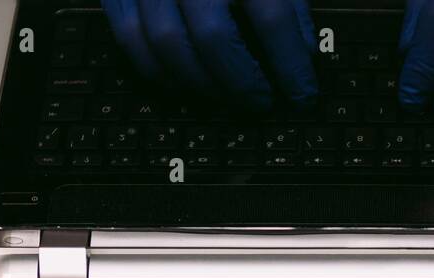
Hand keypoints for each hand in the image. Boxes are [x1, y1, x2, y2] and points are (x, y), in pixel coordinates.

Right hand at [101, 0, 318, 110]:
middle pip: (215, 37)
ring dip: (200, 84)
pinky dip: (155, 70)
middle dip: (243, 83)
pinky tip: (182, 83)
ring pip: (166, 43)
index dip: (291, 66)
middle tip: (262, 103)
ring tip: (226, 97)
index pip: (272, 17)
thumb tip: (306, 52)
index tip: (303, 95)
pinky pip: (128, 36)